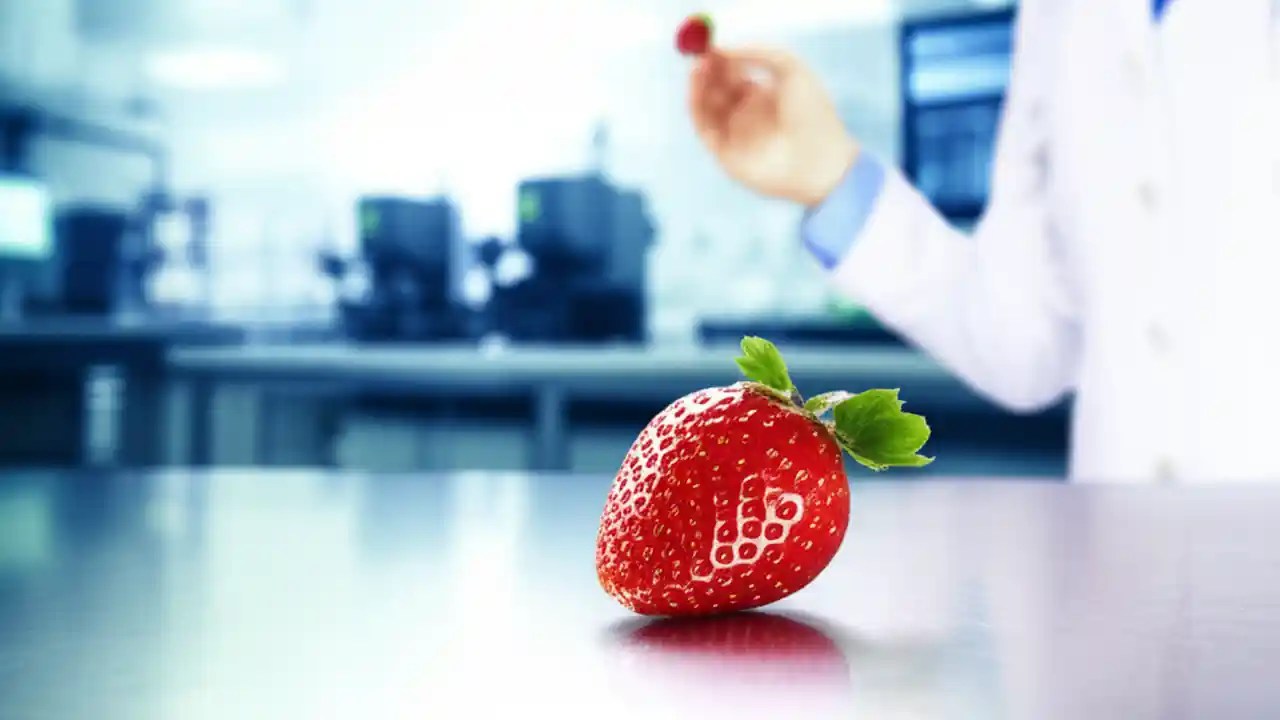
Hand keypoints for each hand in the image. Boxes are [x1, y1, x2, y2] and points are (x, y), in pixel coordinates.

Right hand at [689, 46, 858, 207]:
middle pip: (717, 88)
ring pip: (707, 106)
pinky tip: (697, 86)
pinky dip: (696, 105)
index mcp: (766, 97)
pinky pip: (704, 127)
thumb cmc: (813, 114)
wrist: (820, 162)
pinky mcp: (725, 155)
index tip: (709, 44)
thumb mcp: (791, 68)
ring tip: (699, 67)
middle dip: (707, 70)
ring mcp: (735, 136)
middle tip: (700, 53)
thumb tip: (722, 49)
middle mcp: (748, 116)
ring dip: (699, 85)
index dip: (721, 59)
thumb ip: (758, 52)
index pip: (734, 74)